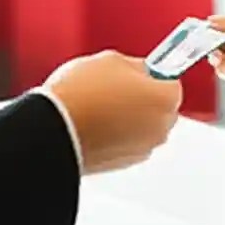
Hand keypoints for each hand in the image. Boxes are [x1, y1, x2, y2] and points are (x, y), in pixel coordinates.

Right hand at [42, 50, 182, 174]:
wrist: (52, 132)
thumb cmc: (82, 94)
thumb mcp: (111, 60)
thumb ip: (136, 66)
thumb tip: (142, 71)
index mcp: (166, 99)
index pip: (171, 83)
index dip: (153, 77)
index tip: (140, 74)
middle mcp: (161, 127)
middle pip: (161, 108)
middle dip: (144, 99)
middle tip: (116, 90)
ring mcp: (143, 148)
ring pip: (144, 128)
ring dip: (130, 119)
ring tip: (100, 108)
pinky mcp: (123, 165)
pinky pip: (127, 144)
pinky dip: (118, 136)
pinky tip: (95, 125)